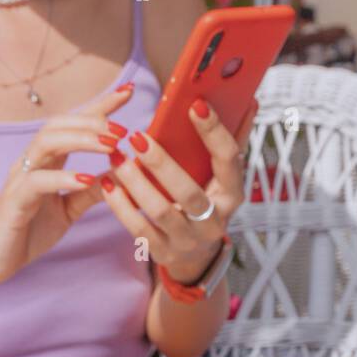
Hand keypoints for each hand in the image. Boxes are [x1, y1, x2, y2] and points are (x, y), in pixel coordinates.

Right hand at [0, 86, 133, 290]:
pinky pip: (37, 181)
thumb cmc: (27, 233)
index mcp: (45, 161)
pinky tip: (86, 179)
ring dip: (81, 140)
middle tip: (122, 129)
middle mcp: (30, 162)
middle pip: (58, 124)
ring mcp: (20, 179)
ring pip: (47, 143)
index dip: (99, 105)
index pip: (72, 124)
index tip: (129, 92)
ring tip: (110, 145)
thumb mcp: (68, 210)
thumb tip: (121, 175)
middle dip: (92, 120)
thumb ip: (90, 192)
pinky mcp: (14, 201)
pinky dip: (63, 178)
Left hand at [100, 97, 256, 283]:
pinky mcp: (164, 253)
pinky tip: (107, 185)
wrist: (196, 254)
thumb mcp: (222, 177)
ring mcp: (188, 240)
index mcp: (233, 194)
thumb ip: (232, 140)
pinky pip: (139, 230)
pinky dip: (121, 207)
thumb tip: (249, 101)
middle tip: (137, 137)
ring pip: (160, 212)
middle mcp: (213, 221)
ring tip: (117, 158)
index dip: (214, 131)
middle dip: (162, 163)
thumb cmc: (207, 201)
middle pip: (189, 192)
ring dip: (135, 183)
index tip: (194, 104)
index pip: (228, 160)